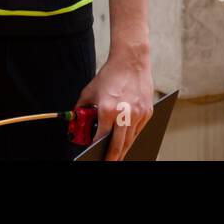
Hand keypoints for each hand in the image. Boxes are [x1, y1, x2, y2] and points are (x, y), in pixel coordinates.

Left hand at [75, 38, 153, 159]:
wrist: (131, 60)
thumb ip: (81, 108)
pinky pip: (138, 131)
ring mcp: (138, 114)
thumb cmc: (110, 75)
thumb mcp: (89, 91)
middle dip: (112, 158)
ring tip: (116, 155)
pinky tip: (125, 139)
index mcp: (108, 110)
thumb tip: (76, 121)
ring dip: (123, 149)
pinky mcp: (147, 112)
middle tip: (108, 163)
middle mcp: (125, 114)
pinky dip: (131, 136)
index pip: (101, 138)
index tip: (92, 156)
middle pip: (119, 146)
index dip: (96, 150)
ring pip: (130, 140)